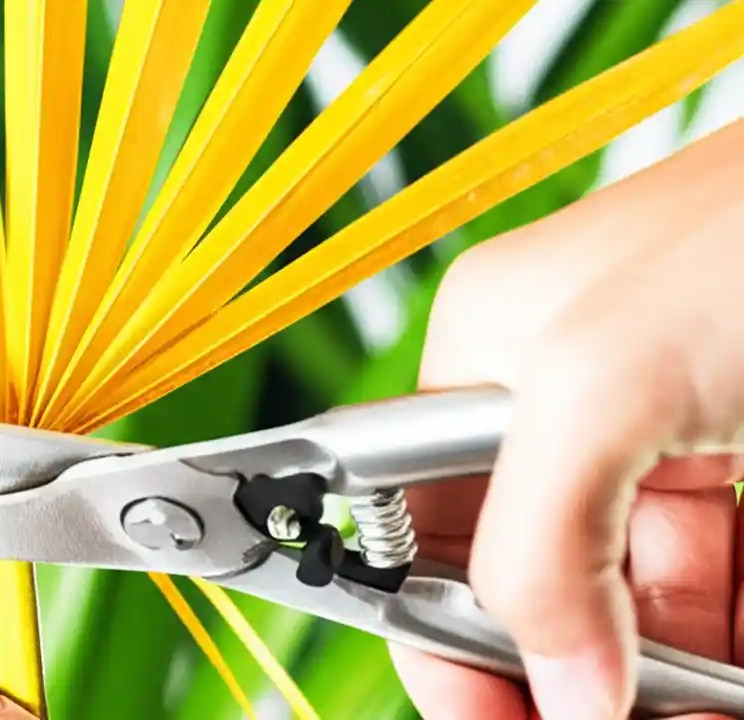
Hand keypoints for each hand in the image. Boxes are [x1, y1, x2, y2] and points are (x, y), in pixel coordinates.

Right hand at [391, 119, 743, 718]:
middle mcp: (563, 404)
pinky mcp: (739, 452)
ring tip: (701, 708)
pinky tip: (734, 679)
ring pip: (637, 595)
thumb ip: (541, 545)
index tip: (489, 719)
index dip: (444, 636)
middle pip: (539, 578)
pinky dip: (728, 644)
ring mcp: (661, 431)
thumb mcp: (605, 381)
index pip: (424, 533)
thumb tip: (557, 687)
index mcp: (484, 362)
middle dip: (573, 668)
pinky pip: (721, 581)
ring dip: (667, 673)